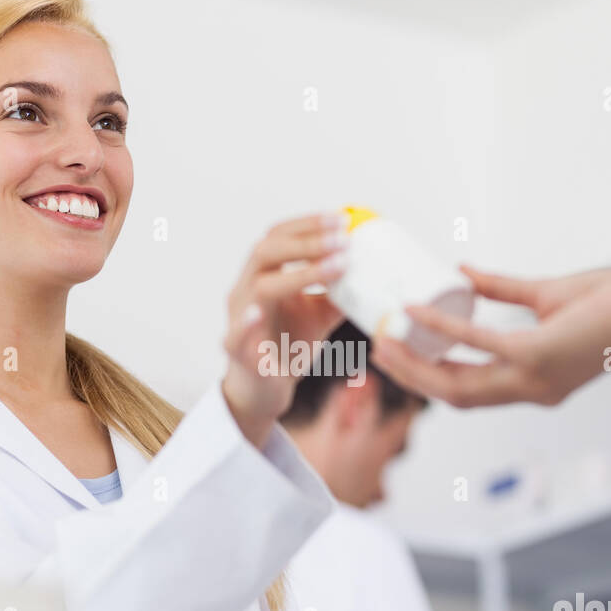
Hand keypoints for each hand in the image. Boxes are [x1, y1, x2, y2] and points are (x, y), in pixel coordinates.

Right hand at [221, 213, 348, 446]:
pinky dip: (246, 326)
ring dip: (299, 275)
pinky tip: (258, 316)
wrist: (264, 390)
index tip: (342, 219)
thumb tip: (374, 272)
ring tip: (336, 268)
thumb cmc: (288, 345)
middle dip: (307, 242)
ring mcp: (238, 320)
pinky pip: (236, 338)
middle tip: (343, 239)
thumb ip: (339, 294)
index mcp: (262, 276)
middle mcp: (245, 291)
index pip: (278, 237)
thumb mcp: (319, 314)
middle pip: (266, 251)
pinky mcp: (237, 353)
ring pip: (259, 288)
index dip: (308, 224)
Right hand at [370, 265, 610, 407]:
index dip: (430, 377)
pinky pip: (475, 343)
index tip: (401, 356)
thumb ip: (504, 289)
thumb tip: (463, 273)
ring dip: (416, 362)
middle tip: (380, 349)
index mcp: (532, 382)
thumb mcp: (547, 296)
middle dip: (411, 376)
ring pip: (456, 383)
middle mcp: (529, 389)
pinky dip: (442, 328)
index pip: (471, 391)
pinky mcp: (534, 353)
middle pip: (453, 395)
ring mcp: (530, 377)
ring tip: (386, 338)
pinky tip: (416, 310)